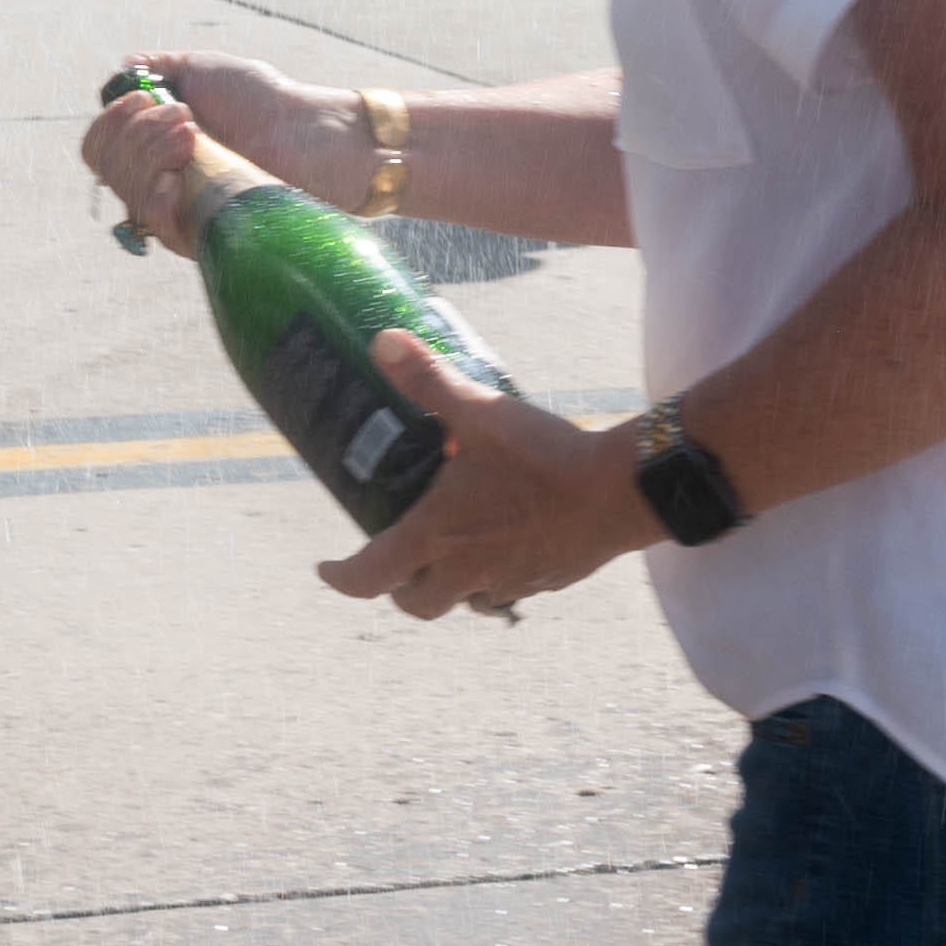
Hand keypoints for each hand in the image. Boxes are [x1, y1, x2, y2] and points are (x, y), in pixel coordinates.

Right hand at [80, 54, 349, 251]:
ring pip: (124, 189)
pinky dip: (152, 193)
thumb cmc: (264, 101)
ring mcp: (175, 209)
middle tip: (185, 117)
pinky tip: (176, 177)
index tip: (139, 99)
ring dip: (149, 153)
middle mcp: (158, 178)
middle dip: (136, 133)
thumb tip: (125, 66)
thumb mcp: (208, 70)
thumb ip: (163, 69)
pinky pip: (147, 221)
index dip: (109, 123)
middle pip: (106, 166)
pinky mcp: (194, 236)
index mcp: (156, 142)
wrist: (307, 134)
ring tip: (193, 135)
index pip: (101, 147)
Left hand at [314, 334, 650, 622]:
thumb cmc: (542, 457)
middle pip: (415, 603)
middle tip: (394, 562)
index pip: (370, 576)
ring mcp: (507, 583)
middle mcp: (465, 570)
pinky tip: (506, 546)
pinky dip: (494, 579)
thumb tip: (383, 342)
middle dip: (397, 588)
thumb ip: (429, 379)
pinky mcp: (543, 582)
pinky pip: (507, 592)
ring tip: (451, 553)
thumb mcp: (479, 411)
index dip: (341, 577)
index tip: (327, 569)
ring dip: (448, 586)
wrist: (618, 493)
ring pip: (463, 602)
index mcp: (436, 535)